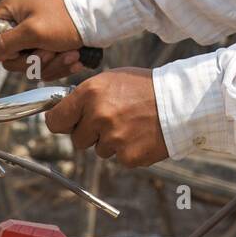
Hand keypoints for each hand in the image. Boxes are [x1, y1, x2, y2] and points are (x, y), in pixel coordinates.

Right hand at [0, 0, 85, 80]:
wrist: (98, 24)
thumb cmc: (66, 20)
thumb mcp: (32, 32)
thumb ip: (4, 45)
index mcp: (11, 10)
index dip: (5, 50)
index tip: (20, 51)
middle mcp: (19, 23)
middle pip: (11, 58)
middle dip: (34, 60)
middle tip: (50, 50)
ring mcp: (34, 36)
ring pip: (30, 66)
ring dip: (51, 63)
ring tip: (68, 52)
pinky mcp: (48, 47)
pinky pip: (45, 67)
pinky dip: (60, 65)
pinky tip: (73, 57)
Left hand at [45, 68, 168, 165]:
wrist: (180, 101)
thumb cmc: (145, 87)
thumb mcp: (112, 79)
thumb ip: (86, 95)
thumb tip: (63, 111)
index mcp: (90, 93)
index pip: (55, 120)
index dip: (62, 123)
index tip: (68, 124)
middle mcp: (98, 115)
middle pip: (77, 139)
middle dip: (90, 133)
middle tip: (112, 120)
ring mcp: (113, 138)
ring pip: (99, 150)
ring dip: (111, 141)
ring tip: (132, 124)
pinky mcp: (127, 156)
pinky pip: (118, 158)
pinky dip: (128, 149)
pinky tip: (141, 134)